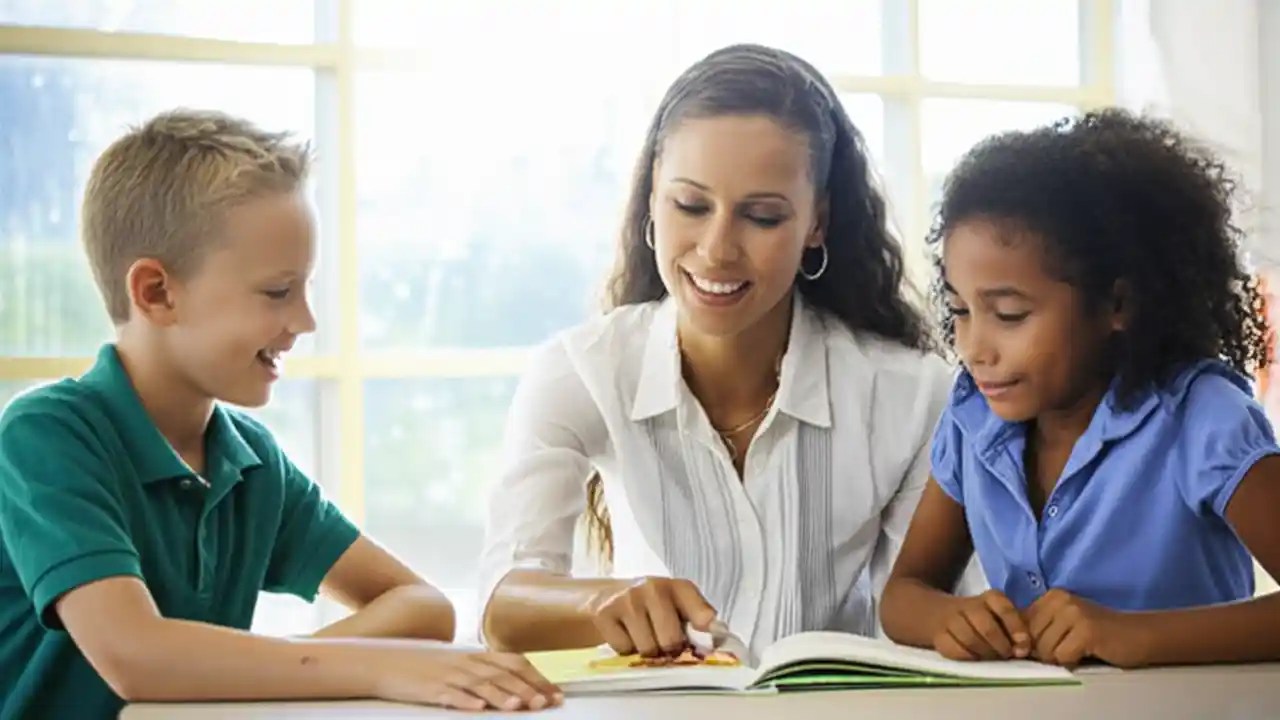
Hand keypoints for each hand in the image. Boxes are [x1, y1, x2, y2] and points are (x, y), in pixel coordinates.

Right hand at [371, 645, 561, 711]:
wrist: (384, 662)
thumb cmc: (423, 665)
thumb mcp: (457, 663)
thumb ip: (483, 671)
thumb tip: (513, 684)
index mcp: (475, 656)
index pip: (513, 663)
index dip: (536, 677)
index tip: (554, 693)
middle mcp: (465, 662)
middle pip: (501, 674)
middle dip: (525, 689)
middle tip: (545, 703)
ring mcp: (447, 675)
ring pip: (479, 684)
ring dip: (501, 695)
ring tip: (518, 707)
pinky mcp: (429, 689)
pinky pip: (450, 695)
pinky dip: (465, 701)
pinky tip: (477, 709)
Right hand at [586, 577, 717, 656]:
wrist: (609, 595)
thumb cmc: (652, 606)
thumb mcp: (678, 605)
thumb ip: (699, 619)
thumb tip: (719, 636)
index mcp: (678, 588)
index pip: (701, 613)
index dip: (706, 630)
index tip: (704, 637)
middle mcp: (653, 588)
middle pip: (671, 641)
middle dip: (668, 649)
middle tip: (662, 641)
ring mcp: (627, 600)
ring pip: (647, 649)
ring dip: (647, 651)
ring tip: (643, 637)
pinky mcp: (605, 613)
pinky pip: (623, 649)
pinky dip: (625, 649)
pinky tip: (626, 634)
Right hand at [932, 589, 1031, 660]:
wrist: (939, 614)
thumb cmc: (983, 620)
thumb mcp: (1001, 617)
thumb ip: (1015, 630)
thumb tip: (1023, 649)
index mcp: (990, 598)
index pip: (1004, 609)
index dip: (1016, 629)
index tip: (1023, 648)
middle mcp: (969, 605)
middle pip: (986, 627)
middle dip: (1000, 645)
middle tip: (1006, 655)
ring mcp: (950, 620)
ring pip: (969, 639)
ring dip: (985, 653)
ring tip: (991, 658)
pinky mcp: (938, 636)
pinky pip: (954, 650)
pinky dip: (968, 657)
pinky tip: (975, 658)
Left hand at [1026, 589, 1149, 668]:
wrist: (1137, 635)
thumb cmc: (1098, 634)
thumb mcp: (1064, 624)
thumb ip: (1040, 628)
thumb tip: (1014, 645)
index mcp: (1051, 596)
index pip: (1020, 624)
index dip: (1029, 642)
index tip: (1047, 647)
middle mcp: (1060, 600)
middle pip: (1031, 638)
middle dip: (1044, 652)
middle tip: (1067, 650)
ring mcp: (1074, 613)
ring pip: (1045, 649)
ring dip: (1059, 658)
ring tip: (1078, 651)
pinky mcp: (1087, 630)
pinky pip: (1062, 656)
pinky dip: (1072, 661)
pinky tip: (1086, 653)